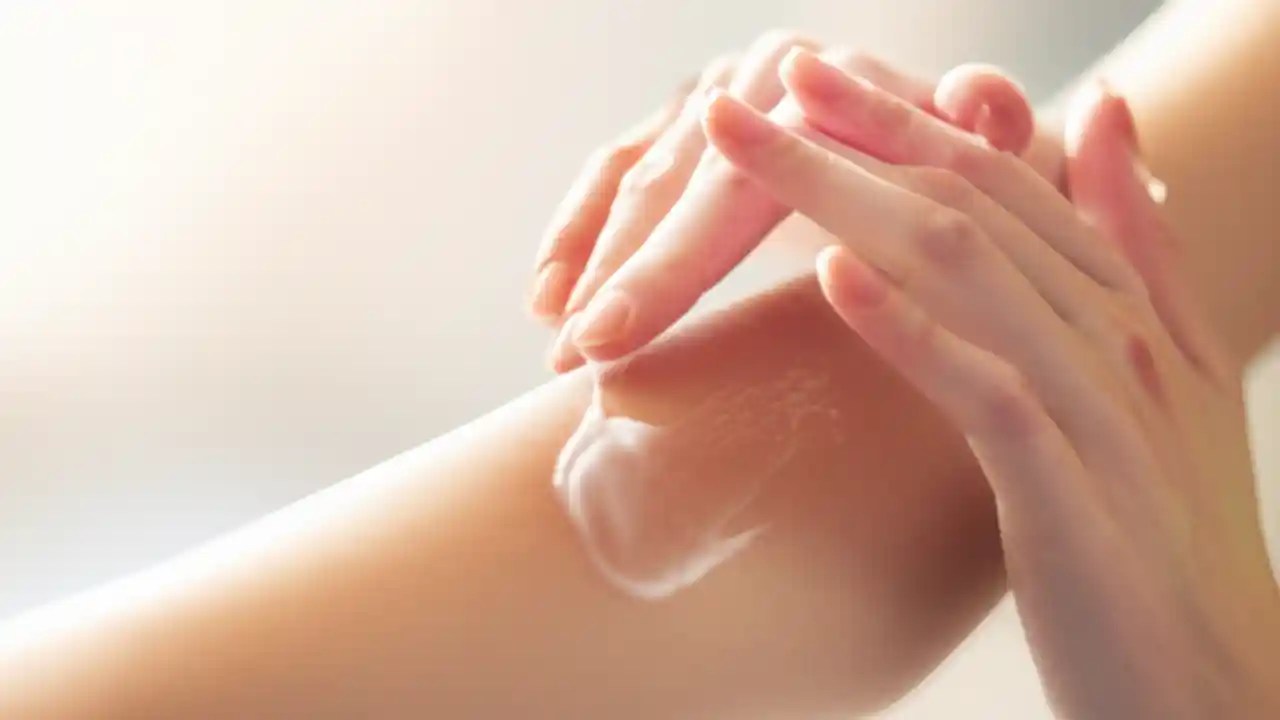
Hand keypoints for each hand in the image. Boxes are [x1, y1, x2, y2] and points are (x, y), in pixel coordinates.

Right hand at [529, 31, 1057, 369]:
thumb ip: (1003, 142)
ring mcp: (718, 98)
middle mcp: (764, 76)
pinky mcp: (690, 125)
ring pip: (634, 176)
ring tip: (558, 351)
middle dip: (620, 274)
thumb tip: (982, 98)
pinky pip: (615, 171)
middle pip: (675, 180)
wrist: (972, 161)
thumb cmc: (998, 191)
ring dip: (590, 262)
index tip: (616, 334)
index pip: (737, 181)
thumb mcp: (1015, 175)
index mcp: (836, 89)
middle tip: (576, 359)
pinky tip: (546, 298)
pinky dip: (576, 231)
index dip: (671, 263)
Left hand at [700, 55, 1279, 717]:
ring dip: (853, 196)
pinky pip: (984, 394)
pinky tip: (835, 280)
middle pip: (971, 201)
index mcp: (1125, 302)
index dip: (899, 116)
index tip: (806, 76)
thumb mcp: (1164, 372)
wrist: (1214, 682)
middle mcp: (1116, 333)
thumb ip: (1133, 245)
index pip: (1000, 176)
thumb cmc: (1162, 532)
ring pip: (967, 269)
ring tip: (758, 147)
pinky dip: (910, 332)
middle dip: (858, 130)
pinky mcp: (1069, 494)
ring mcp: (1098, 408)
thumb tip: (1107, 109)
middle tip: (759, 79)